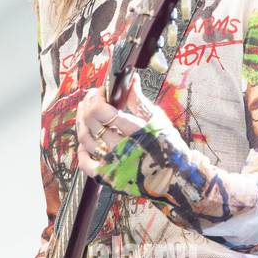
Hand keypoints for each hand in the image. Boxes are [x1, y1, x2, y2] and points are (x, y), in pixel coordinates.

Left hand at [75, 72, 191, 191]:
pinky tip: (84, 142)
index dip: (97, 97)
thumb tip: (131, 79)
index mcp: (135, 131)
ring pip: (86, 140)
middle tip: (92, 99)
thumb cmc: (169, 146)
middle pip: (91, 123)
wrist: (175, 177)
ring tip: (85, 113)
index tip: (102, 91)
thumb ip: (140, 100)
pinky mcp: (109, 178)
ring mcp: (113, 164)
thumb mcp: (158, 119)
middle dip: (88, 105)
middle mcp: (122, 148)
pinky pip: (86, 165)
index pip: (102, 111)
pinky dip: (82, 152)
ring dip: (82, 123)